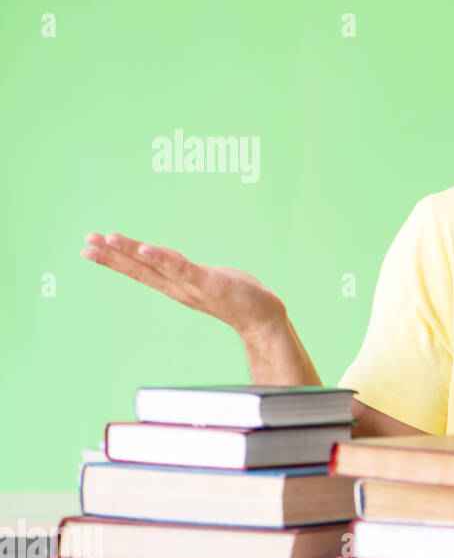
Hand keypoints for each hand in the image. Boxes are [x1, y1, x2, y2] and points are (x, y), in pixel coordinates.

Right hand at [81, 232, 286, 338]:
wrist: (263, 319)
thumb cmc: (237, 298)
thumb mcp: (205, 280)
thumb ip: (188, 272)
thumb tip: (175, 262)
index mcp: (176, 285)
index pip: (140, 269)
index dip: (114, 259)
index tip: (89, 247)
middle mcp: (179, 287)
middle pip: (139, 268)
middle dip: (112, 256)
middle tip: (85, 243)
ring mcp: (193, 285)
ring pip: (157, 266)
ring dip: (132, 252)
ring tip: (109, 238)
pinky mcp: (211, 283)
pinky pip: (183, 268)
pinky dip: (164, 259)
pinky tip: (146, 248)